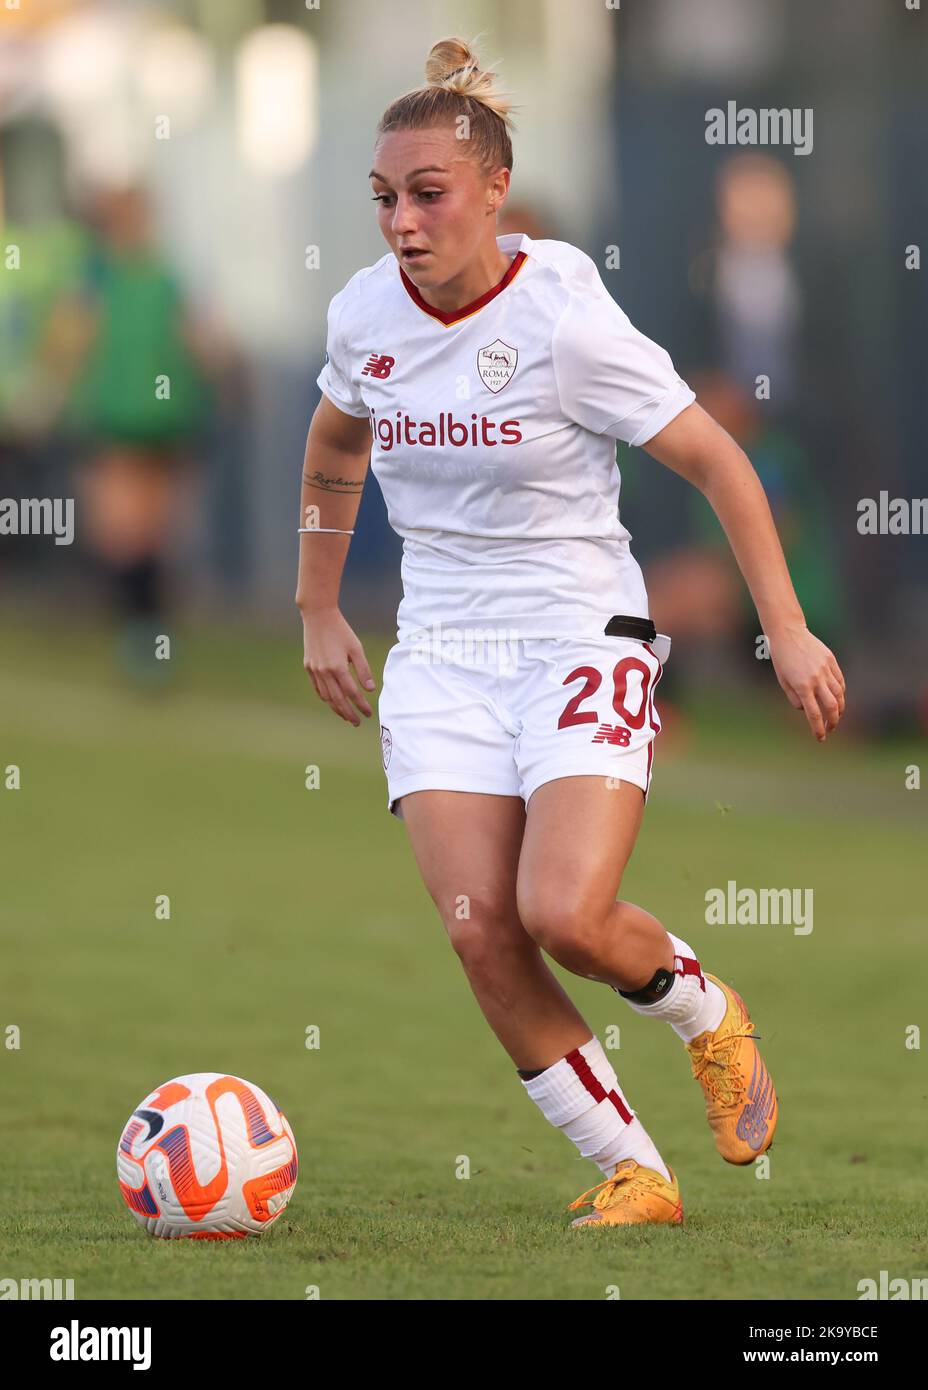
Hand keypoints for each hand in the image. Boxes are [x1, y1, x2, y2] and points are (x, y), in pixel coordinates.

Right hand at [300, 607, 375, 725]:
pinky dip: (325, 698)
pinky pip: (317, 688)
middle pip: (338, 700)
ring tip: (346, 716)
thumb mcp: (356, 648)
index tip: (368, 713)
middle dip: (349, 713)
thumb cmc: (340, 631)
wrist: (318, 617)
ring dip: (337, 709)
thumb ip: (363, 670)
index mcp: (338, 668)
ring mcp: (314, 671)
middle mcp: (324, 672)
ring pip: (326, 697)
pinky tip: (332, 702)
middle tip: (357, 722)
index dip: (361, 705)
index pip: (352, 693)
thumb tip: (370, 689)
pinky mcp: (309, 667)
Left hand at [768, 623, 845, 741]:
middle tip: (830, 729)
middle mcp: (816, 679)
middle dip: (833, 721)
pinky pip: (840, 681)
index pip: (814, 714)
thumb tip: (805, 709)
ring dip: (840, 709)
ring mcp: (826, 669)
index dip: (818, 729)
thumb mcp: (783, 681)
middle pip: (832, 707)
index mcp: (802, 686)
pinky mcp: (831, 661)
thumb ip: (795, 698)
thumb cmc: (782, 659)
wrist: (788, 633)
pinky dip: (841, 692)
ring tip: (836, 716)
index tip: (820, 738)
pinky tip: (837, 698)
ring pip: (840, 694)